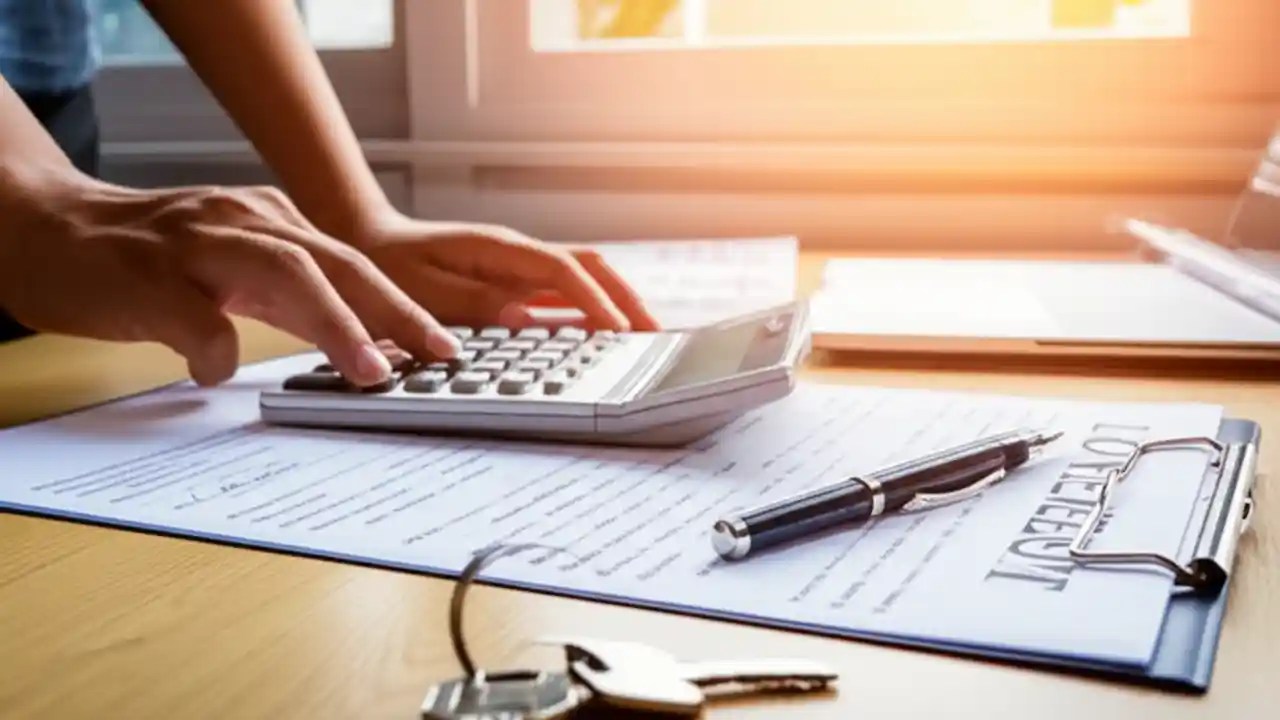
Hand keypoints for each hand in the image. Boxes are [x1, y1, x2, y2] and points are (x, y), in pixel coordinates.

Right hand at [0, 165, 459, 386]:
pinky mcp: (146, 276)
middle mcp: (243, 221)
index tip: (448, 346)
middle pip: (336, 262)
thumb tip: (364, 343)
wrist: (48, 228)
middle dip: (394, 311)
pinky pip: (195, 316)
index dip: (405, 305)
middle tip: (436, 355)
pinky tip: (215, 373)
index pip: (354, 263)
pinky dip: (215, 349)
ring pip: (284, 273)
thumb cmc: (152, 259)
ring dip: (335, 323)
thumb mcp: (237, 265)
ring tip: (368, 370)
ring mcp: (195, 244)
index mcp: (271, 221)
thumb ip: (295, 297)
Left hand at [352, 214, 658, 331]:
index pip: (563, 272)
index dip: (595, 302)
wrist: (364, 242)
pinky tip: (605, 335)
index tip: (618, 332)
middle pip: (589, 267)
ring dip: (615, 303)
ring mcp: (518, 265)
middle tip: (655, 334)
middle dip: (625, 298)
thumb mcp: (420, 289)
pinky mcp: (514, 281)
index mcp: (498, 249)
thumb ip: (472, 303)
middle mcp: (516, 253)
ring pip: (583, 278)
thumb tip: (525, 318)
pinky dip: (592, 310)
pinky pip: (563, 293)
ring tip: (644, 337)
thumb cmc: (386, 267)